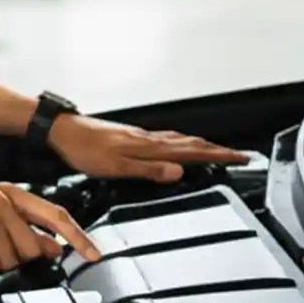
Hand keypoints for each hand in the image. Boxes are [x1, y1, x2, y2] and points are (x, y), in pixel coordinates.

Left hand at [48, 115, 251, 182]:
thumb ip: (147, 170)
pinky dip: (180, 142)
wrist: (61, 130)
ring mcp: (139, 135)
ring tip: (217, 150)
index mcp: (147, 147)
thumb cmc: (83, 149)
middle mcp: (147, 138)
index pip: (191, 151)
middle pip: (190, 143)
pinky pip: (164, 138)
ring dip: (200, 145)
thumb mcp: (115, 166)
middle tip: (239, 154)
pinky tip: (176, 145)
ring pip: (178, 139)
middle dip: (217, 149)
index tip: (241, 157)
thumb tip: (178, 172)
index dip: (218, 154)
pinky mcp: (129, 135)